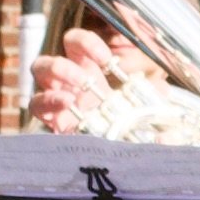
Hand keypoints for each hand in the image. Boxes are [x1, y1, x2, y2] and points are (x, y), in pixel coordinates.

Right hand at [28, 27, 155, 131]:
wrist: (123, 155)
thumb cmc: (130, 126)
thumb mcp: (147, 107)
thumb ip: (153, 96)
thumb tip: (161, 90)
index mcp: (88, 70)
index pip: (77, 43)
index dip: (88, 43)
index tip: (108, 60)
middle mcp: (69, 82)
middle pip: (55, 50)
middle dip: (69, 56)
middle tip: (88, 78)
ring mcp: (57, 100)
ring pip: (40, 69)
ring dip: (58, 71)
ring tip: (79, 89)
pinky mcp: (53, 121)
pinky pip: (38, 105)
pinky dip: (50, 101)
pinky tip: (68, 105)